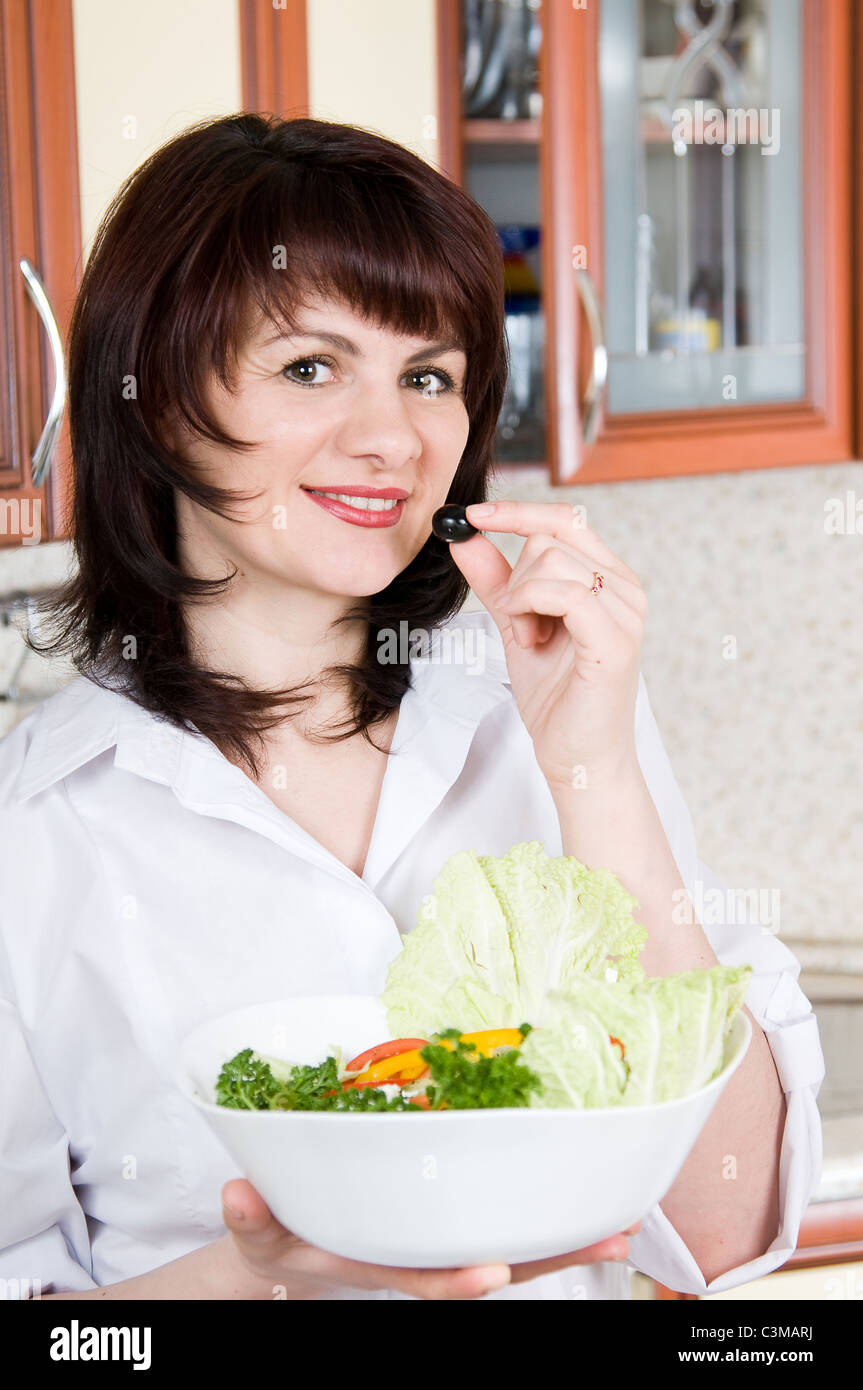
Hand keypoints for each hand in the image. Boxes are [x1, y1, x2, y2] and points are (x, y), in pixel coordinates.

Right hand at [221, 1179, 640, 1299]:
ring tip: (620, 1215)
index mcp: (378, 1264)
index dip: (458, 1281)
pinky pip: (496, 1210)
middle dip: (554, 1255)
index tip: (495, 1272)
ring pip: (509, 1236)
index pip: (423, 1280)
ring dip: (563, 1230)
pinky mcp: (444, 1213)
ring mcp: (438, 1237)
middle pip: (494, 1262)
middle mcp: (419, 1255)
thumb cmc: (278, 1241)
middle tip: (614, 1235)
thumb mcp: (257, 1234)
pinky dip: (537, 1202)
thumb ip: (249, 1219)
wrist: (290, 1249)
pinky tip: (576, 1184)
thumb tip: (237, 1195)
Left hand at [451, 500, 646, 793]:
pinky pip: (566, 592)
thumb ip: (496, 580)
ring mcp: (626, 612)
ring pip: (552, 560)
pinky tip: (532, 639)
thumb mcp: (517, 625)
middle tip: (518, 625)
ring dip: (522, 600)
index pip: (565, 518)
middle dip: (517, 580)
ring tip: (532, 641)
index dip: (517, 511)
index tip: (471, 514)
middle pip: (551, 537)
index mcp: (608, 578)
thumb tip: (464, 537)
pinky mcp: (616, 640)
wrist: (577, 758)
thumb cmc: (558, 699)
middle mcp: (625, 587)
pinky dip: (532, 607)